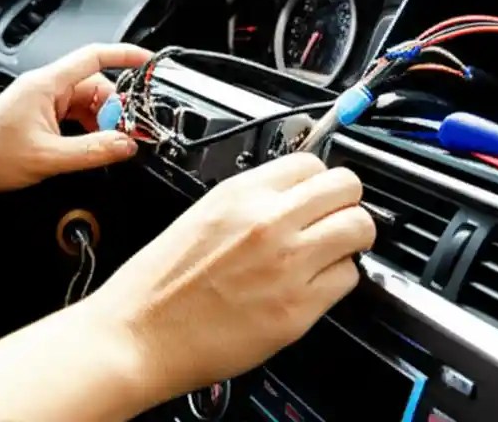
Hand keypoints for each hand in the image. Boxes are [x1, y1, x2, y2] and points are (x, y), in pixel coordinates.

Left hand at [0, 43, 151, 192]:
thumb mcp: (48, 158)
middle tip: (128, 133)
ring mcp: (43, 100)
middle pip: (96, 85)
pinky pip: (75, 113)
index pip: (94, 56)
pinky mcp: (41, 114)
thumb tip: (125, 145)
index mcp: (46, 84)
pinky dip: (89, 127)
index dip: (125, 55)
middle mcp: (46, 86)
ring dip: (102, 121)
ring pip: (87, 102)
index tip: (148, 62)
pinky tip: (92, 146)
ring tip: (108, 145)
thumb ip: (93, 151)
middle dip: (116, 108)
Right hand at [84, 153, 375, 404]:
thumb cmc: (160, 285)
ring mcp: (288, 265)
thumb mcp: (202, 216)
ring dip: (351, 240)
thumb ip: (251, 201)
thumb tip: (292, 196)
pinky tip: (314, 286)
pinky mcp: (298, 308)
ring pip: (359, 229)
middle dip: (346, 202)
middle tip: (336, 219)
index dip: (318, 180)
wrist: (138, 336)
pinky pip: (348, 278)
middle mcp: (268, 222)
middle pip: (347, 187)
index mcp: (240, 194)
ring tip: (331, 252)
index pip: (312, 162)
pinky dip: (338, 280)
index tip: (317, 194)